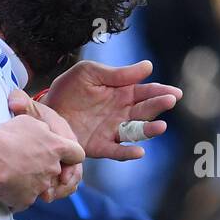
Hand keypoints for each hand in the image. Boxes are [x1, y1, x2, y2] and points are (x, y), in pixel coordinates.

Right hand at [0, 114, 84, 211]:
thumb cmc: (9, 136)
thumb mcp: (29, 121)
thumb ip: (43, 129)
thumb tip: (45, 133)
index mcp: (57, 148)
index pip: (77, 154)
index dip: (71, 156)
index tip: (63, 156)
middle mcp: (52, 169)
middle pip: (55, 172)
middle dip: (42, 170)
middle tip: (24, 163)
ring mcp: (40, 187)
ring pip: (38, 187)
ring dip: (27, 183)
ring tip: (9, 174)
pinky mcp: (26, 201)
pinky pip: (21, 200)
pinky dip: (13, 196)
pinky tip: (2, 187)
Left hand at [43, 59, 180, 159]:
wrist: (45, 111)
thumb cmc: (68, 89)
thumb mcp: (89, 73)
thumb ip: (116, 73)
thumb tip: (148, 66)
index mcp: (122, 93)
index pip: (146, 92)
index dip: (160, 92)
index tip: (173, 93)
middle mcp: (121, 113)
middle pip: (145, 110)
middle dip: (158, 105)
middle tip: (169, 101)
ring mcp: (112, 131)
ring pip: (136, 132)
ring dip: (149, 130)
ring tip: (160, 127)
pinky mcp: (100, 146)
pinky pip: (117, 151)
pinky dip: (128, 153)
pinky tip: (139, 152)